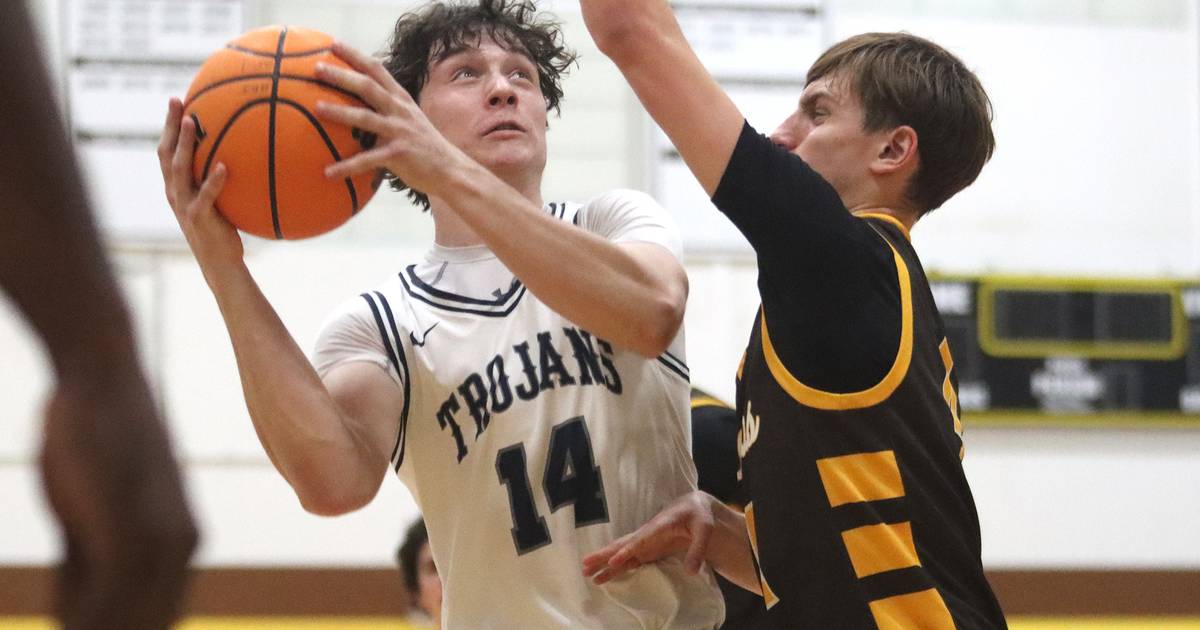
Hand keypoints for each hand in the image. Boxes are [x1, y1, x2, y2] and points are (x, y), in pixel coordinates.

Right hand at [41, 369, 197, 628]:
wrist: (101, 379)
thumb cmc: (89, 438)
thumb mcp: (93, 510)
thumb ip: (91, 556)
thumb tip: (78, 608)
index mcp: (185, 540)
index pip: (158, 615)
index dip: (114, 626)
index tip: (76, 621)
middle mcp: (183, 546)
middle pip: (145, 624)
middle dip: (100, 629)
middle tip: (65, 621)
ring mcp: (160, 543)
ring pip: (123, 621)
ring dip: (86, 626)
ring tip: (62, 609)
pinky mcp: (131, 536)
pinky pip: (104, 605)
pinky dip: (77, 618)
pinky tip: (56, 613)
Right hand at [157, 97, 241, 268]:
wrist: (219, 261)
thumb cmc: (222, 228)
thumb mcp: (217, 200)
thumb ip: (219, 178)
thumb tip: (242, 153)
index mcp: (176, 187)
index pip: (166, 150)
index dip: (168, 126)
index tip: (176, 101)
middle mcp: (174, 192)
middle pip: (165, 153)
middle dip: (169, 126)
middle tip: (177, 101)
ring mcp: (183, 205)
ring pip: (178, 169)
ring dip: (184, 145)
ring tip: (191, 123)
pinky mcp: (198, 218)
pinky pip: (205, 196)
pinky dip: (213, 180)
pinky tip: (224, 166)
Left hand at [312, 41, 460, 195]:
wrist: (451, 169)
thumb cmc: (425, 145)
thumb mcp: (410, 119)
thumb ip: (389, 109)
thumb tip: (360, 103)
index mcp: (401, 100)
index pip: (377, 70)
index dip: (355, 55)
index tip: (333, 44)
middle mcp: (400, 111)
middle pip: (367, 86)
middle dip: (342, 76)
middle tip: (317, 67)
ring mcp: (399, 131)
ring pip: (365, 117)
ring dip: (339, 112)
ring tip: (317, 108)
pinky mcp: (397, 154)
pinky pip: (367, 160)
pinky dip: (346, 166)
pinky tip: (328, 172)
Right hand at [582, 490, 716, 583]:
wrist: (694, 507)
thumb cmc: (699, 515)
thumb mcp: (705, 529)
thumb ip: (698, 549)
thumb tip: (692, 572)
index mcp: (660, 525)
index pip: (641, 540)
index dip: (628, 550)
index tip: (614, 560)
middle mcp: (647, 533)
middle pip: (623, 545)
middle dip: (604, 555)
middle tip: (585, 565)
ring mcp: (645, 542)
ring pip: (621, 551)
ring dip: (604, 562)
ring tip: (586, 572)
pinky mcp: (646, 548)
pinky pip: (628, 558)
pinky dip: (614, 566)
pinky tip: (604, 575)